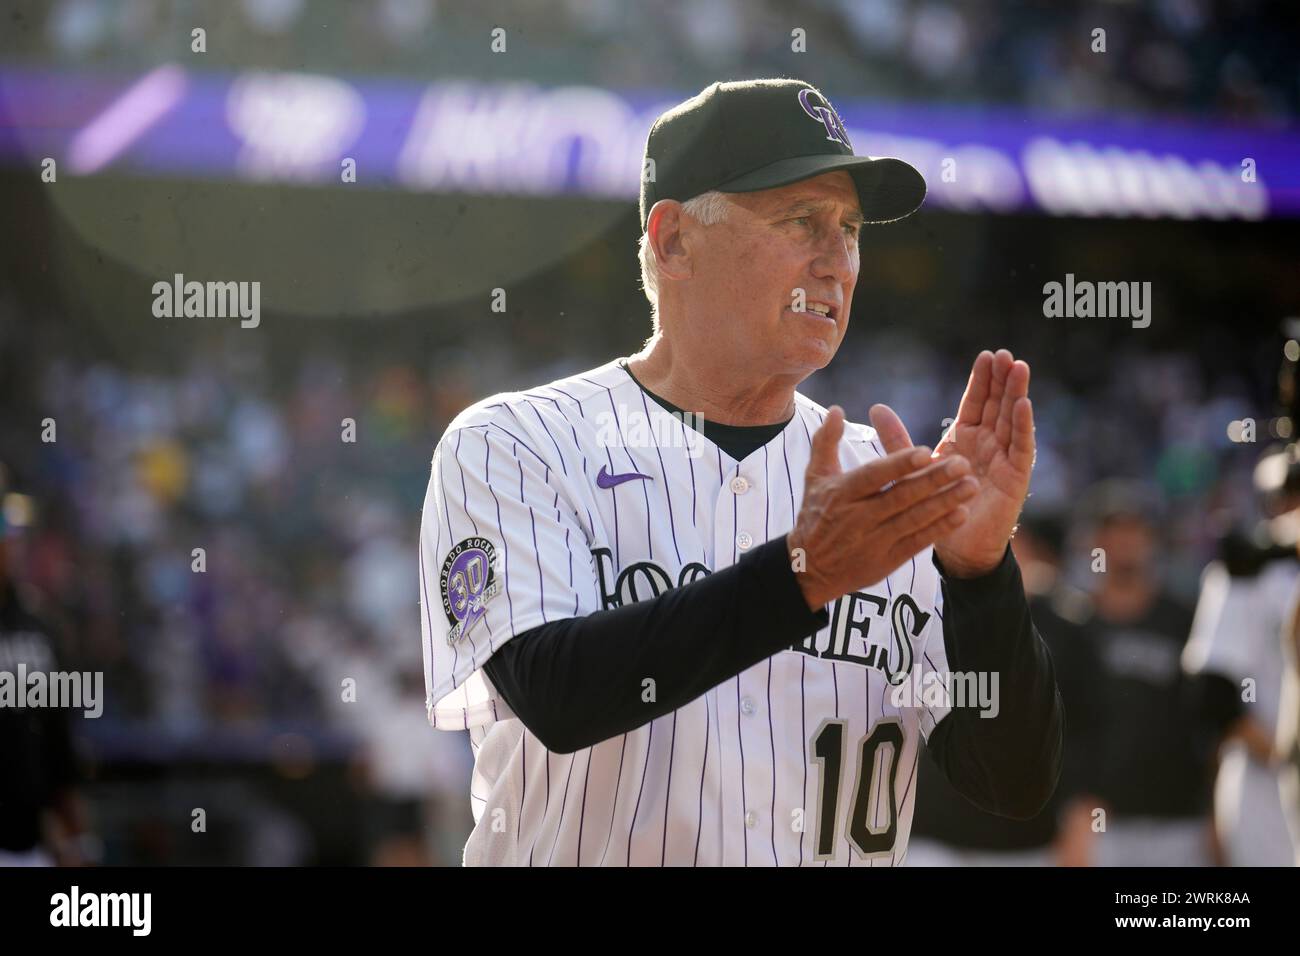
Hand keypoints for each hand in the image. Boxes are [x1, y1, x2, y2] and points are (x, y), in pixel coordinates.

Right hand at [788, 406, 978, 609]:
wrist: (808, 568)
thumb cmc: (815, 516)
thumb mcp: (815, 478)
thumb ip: (826, 442)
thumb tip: (838, 409)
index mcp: (842, 493)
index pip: (873, 476)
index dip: (899, 465)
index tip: (926, 452)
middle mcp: (857, 517)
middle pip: (900, 496)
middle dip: (933, 480)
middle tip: (963, 464)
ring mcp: (873, 541)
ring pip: (913, 519)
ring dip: (945, 503)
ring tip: (971, 486)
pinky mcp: (885, 561)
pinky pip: (916, 543)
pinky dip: (938, 529)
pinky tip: (960, 514)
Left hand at [869, 349, 1034, 578]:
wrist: (953, 545)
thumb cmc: (934, 506)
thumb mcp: (913, 467)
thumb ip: (897, 438)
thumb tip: (875, 407)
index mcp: (965, 439)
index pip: (976, 402)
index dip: (982, 380)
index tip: (985, 355)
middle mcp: (987, 444)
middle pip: (997, 405)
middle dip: (1002, 379)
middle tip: (1004, 354)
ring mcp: (1003, 458)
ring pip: (1012, 419)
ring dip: (1016, 394)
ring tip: (1019, 368)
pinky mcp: (1015, 477)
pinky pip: (1021, 447)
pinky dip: (1023, 425)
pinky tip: (1024, 404)